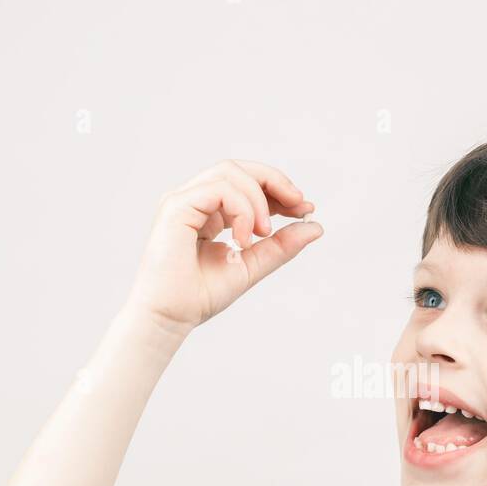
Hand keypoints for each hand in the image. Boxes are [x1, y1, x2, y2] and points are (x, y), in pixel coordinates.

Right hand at [124, 159, 321, 337]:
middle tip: (299, 205)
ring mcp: (183, 200)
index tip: (306, 208)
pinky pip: (218, 189)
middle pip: (239, 168)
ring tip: (264, 233)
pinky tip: (245, 238)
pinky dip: (241, 209)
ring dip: (258, 198)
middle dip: (275, 181)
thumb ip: (280, 246)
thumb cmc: (200, 295)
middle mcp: (195, 200)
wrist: (170, 317)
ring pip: (230, 172)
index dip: (279, 190)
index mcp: (210, 211)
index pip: (247, 184)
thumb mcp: (252, 266)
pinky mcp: (176, 207)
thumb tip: (315, 226)